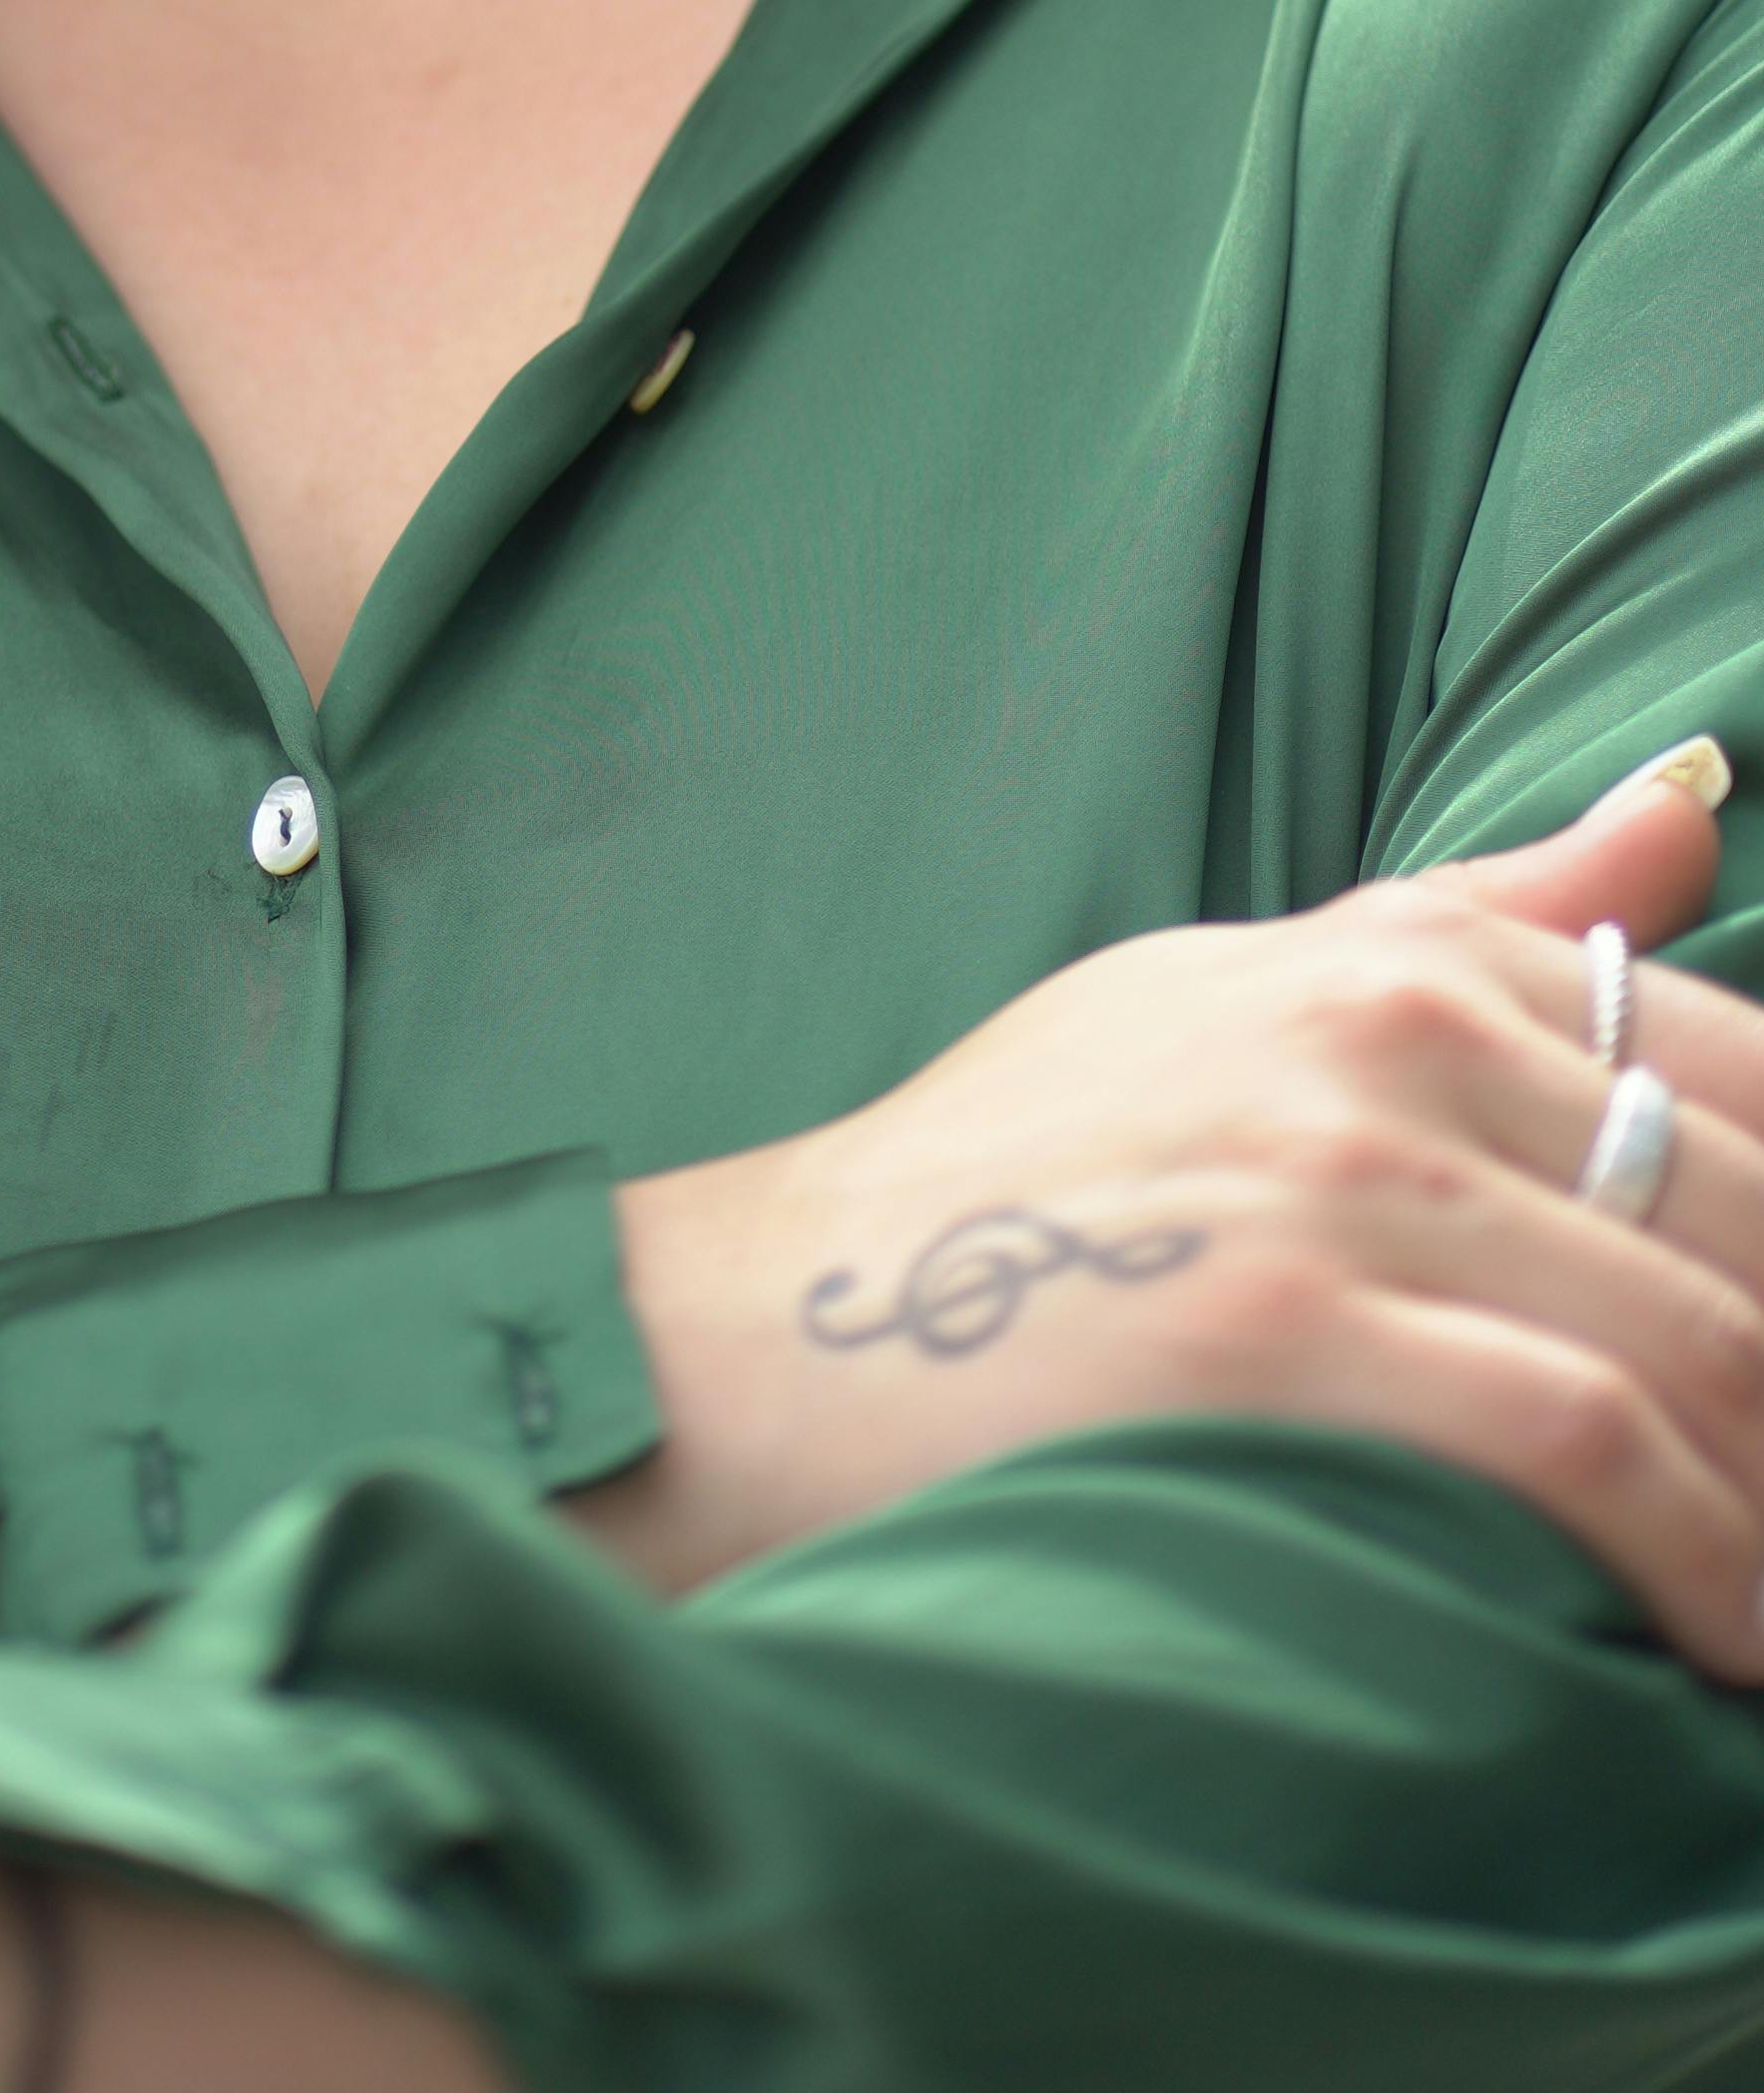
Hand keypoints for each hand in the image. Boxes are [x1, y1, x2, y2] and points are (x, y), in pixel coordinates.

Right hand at [589, 746, 1763, 1663]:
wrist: (775, 1328)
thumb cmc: (1014, 1183)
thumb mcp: (1237, 989)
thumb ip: (1480, 916)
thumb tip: (1697, 798)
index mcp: (1396, 959)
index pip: (1742, 1070)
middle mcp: (1388, 1036)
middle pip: (1747, 1213)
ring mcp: (1338, 1181)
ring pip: (1704, 1339)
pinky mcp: (1286, 1333)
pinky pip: (1590, 1445)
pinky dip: (1710, 1564)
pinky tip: (1728, 1645)